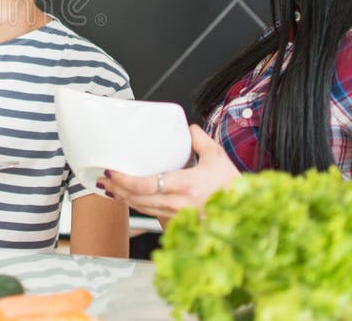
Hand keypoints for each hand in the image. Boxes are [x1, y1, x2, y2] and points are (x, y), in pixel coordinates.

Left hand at [96, 125, 239, 220]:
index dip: (125, 180)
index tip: (112, 172)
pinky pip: (152, 214)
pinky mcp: (179, 222)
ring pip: (142, 209)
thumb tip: (190, 128)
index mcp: (184, 186)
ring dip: (124, 199)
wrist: (247, 214)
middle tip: (104, 178)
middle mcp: (177, 204)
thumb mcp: (217, 158)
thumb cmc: (233, 188)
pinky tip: (130, 199)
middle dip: (117, 189)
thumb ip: (201, 141)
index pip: (146, 185)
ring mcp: (177, 216)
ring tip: (110, 188)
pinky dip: (138, 206)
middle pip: (137, 199)